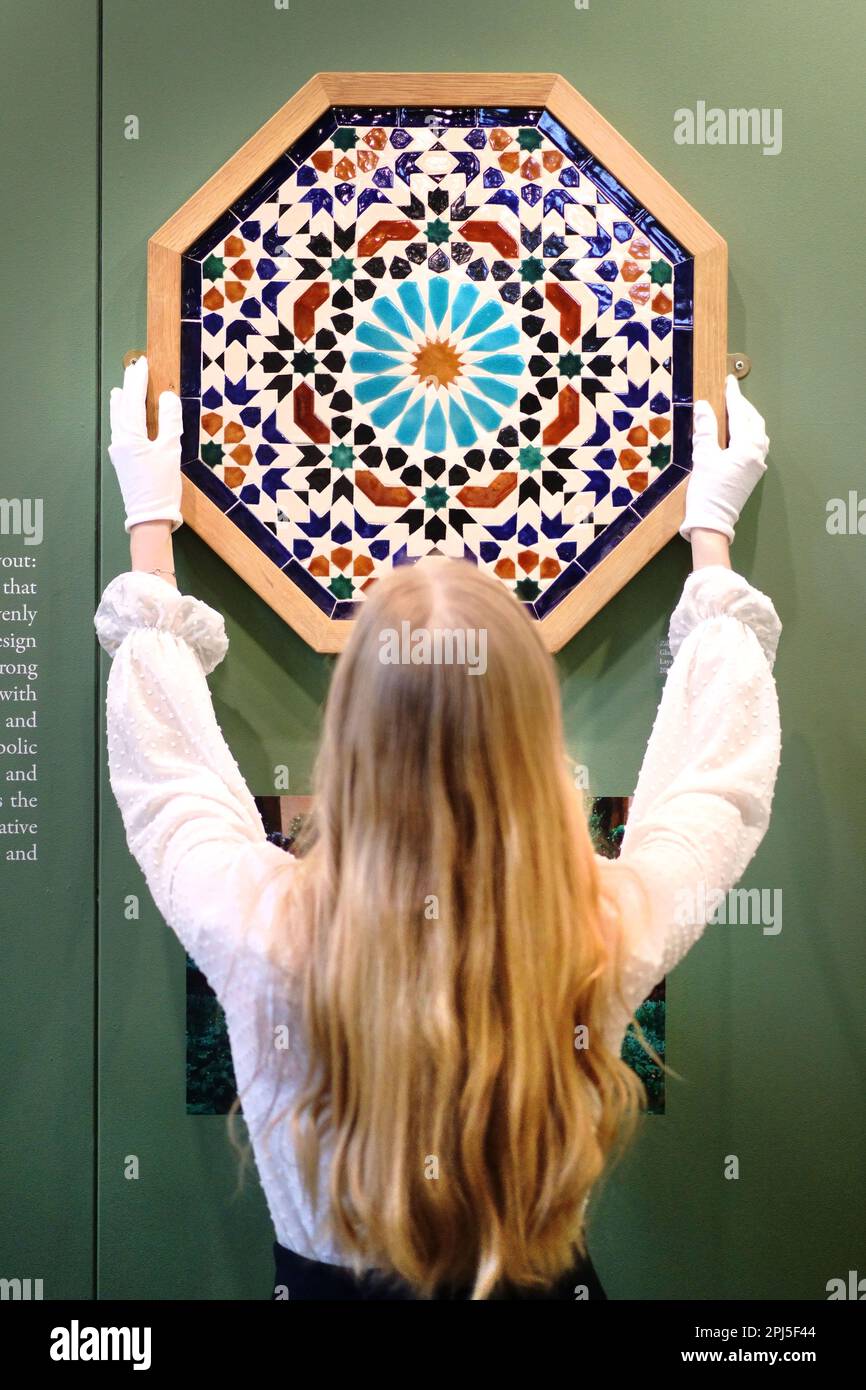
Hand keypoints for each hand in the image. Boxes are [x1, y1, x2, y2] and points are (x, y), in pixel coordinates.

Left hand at [108, 356, 183, 532]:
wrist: (149, 518)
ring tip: (121, 392)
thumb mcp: (170, 451)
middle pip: (122, 408)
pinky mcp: (123, 463)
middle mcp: (119, 441)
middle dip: (129, 389)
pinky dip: (123, 419)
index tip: (142, 363)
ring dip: (122, 404)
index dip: (139, 381)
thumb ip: (169, 421)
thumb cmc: (161, 484)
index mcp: (129, 435)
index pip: (134, 400)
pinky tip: (126, 421)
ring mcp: (119, 453)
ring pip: (118, 421)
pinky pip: (120, 432)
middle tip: (133, 371)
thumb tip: (167, 397)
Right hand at [680, 375, 768, 542]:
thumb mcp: (703, 457)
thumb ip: (705, 430)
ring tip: (735, 409)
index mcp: (746, 447)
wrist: (712, 523)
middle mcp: (757, 454)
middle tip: (730, 393)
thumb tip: (704, 406)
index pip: (740, 414)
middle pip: (753, 421)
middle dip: (742, 405)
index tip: (729, 381)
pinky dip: (748, 432)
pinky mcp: (752, 473)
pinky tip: (739, 433)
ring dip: (747, 418)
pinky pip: (755, 444)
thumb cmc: (707, 491)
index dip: (733, 396)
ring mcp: (757, 465)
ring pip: (757, 433)